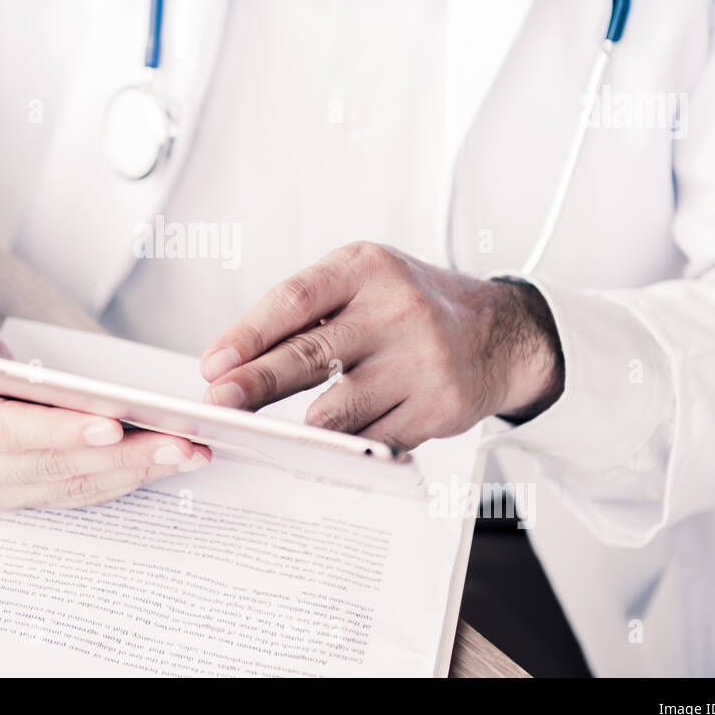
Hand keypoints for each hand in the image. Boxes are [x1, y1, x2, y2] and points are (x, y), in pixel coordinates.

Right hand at [0, 264, 209, 509]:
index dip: (57, 429)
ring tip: (188, 451)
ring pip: (68, 485)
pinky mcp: (13, 495)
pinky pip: (74, 491)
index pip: (0, 430)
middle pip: (47, 466)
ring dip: (132, 472)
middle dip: (118, 455)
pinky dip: (122, 477)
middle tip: (179, 441)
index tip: (113, 423)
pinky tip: (165, 460)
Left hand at [198, 242, 562, 451]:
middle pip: (310, 354)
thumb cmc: (410, 306)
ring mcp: (422, 361)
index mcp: (367, 269)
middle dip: (254, 384)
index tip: (213, 364)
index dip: (248, 334)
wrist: (502, 334)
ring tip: (281, 431)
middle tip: (217, 403)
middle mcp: (397, 309)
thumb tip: (232, 365)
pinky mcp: (439, 407)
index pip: (295, 300)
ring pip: (336, 409)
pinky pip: (370, 440)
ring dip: (301, 426)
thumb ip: (306, 312)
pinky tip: (333, 444)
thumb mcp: (363, 281)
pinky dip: (344, 445)